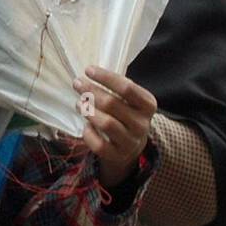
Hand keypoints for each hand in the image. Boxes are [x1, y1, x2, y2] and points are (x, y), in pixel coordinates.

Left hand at [74, 66, 156, 189]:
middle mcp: (142, 124)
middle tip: (77, 83)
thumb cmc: (126, 115)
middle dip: (91, 91)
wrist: (131, 146)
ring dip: (88, 110)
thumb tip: (90, 73)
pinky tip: (86, 125)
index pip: (127, 88)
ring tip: (79, 103)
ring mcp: (131, 141)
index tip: (88, 70)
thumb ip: (116, 88)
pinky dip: (89, 133)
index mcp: (148, 105)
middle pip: (112, 104)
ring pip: (106, 123)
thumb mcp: (129, 101)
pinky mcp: (118, 155)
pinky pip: (99, 144)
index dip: (106, 78)